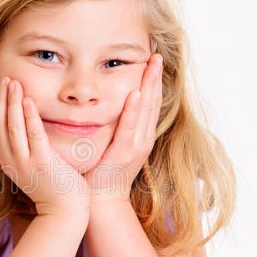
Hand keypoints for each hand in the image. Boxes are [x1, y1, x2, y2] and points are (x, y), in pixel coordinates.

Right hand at [0, 76, 89, 216]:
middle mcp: (12, 162)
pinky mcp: (42, 163)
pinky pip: (32, 135)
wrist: (65, 212)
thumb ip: (28, 150)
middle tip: (4, 79)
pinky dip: (28, 116)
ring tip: (14, 82)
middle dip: (0, 100)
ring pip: (11, 127)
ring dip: (10, 103)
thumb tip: (28, 130)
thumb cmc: (55, 188)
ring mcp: (25, 163)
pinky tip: (28, 100)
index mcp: (8, 162)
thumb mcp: (33, 167)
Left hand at [83, 53, 163, 202]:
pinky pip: (129, 128)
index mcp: (139, 136)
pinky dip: (134, 111)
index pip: (149, 103)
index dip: (152, 81)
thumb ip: (114, 126)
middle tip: (156, 54)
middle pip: (152, 102)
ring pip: (145, 111)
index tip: (152, 60)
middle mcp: (142, 139)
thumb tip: (108, 106)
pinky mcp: (122, 154)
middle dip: (154, 77)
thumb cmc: (100, 173)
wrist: (99, 201)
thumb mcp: (111, 144)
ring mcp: (134, 147)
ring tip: (151, 65)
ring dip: (149, 87)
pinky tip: (135, 94)